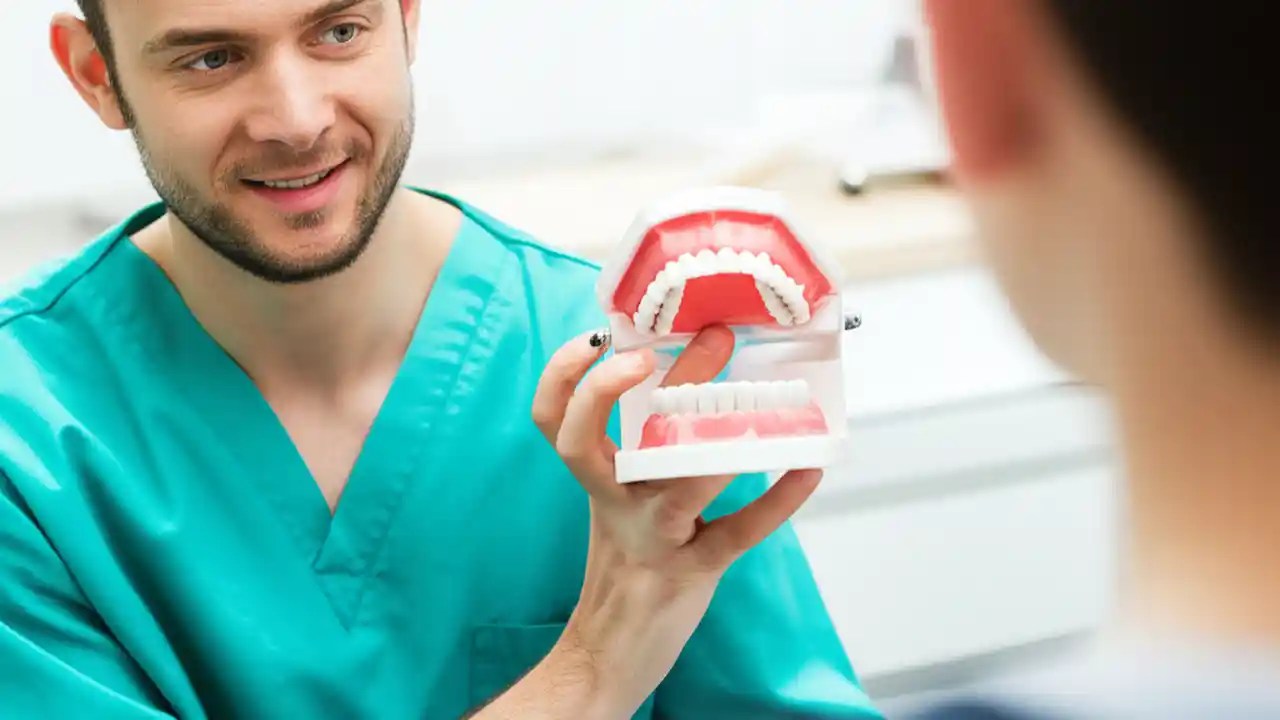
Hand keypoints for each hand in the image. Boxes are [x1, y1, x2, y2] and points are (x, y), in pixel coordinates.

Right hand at [529, 325, 822, 714]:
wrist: (608, 652)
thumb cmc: (625, 562)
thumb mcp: (618, 500)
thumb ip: (640, 449)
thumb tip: (685, 379)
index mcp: (595, 477)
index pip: (554, 418)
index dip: (563, 375)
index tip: (599, 337)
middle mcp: (614, 500)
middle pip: (598, 434)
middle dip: (636, 381)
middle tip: (710, 337)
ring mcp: (652, 536)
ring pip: (677, 483)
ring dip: (719, 443)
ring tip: (759, 404)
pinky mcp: (692, 569)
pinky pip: (737, 531)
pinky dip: (776, 500)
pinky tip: (807, 471)